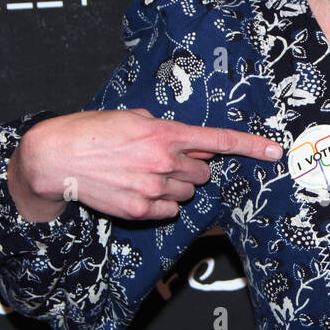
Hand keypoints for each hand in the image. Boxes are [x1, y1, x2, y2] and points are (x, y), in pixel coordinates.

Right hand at [7, 108, 282, 222]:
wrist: (55, 157)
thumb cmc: (90, 131)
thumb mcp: (130, 118)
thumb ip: (162, 128)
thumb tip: (184, 142)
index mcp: (164, 133)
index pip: (217, 140)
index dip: (250, 145)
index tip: (274, 151)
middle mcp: (164, 162)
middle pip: (203, 172)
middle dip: (191, 168)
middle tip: (163, 161)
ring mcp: (153, 189)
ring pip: (188, 193)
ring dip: (175, 186)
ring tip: (144, 175)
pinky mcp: (141, 211)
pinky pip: (170, 210)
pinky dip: (161, 203)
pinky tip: (138, 191)